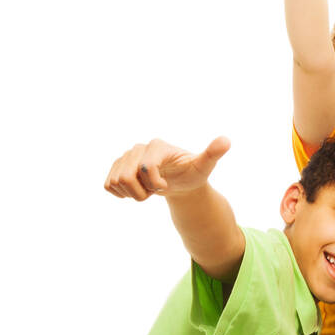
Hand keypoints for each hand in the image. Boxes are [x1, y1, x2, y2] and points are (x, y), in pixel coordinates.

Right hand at [104, 137, 230, 200]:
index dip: (155, 184)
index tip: (166, 185)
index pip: (145, 168)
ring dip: (133, 194)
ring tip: (147, 189)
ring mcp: (125, 157)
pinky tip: (137, 189)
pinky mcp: (116, 167)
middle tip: (157, 189)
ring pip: (116, 182)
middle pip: (126, 178)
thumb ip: (212, 153)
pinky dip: (121, 194)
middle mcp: (138, 148)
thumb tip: (226, 140)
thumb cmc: (193, 173)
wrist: (181, 182)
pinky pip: (108, 185)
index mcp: (157, 146)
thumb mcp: (204, 166)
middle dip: (143, 192)